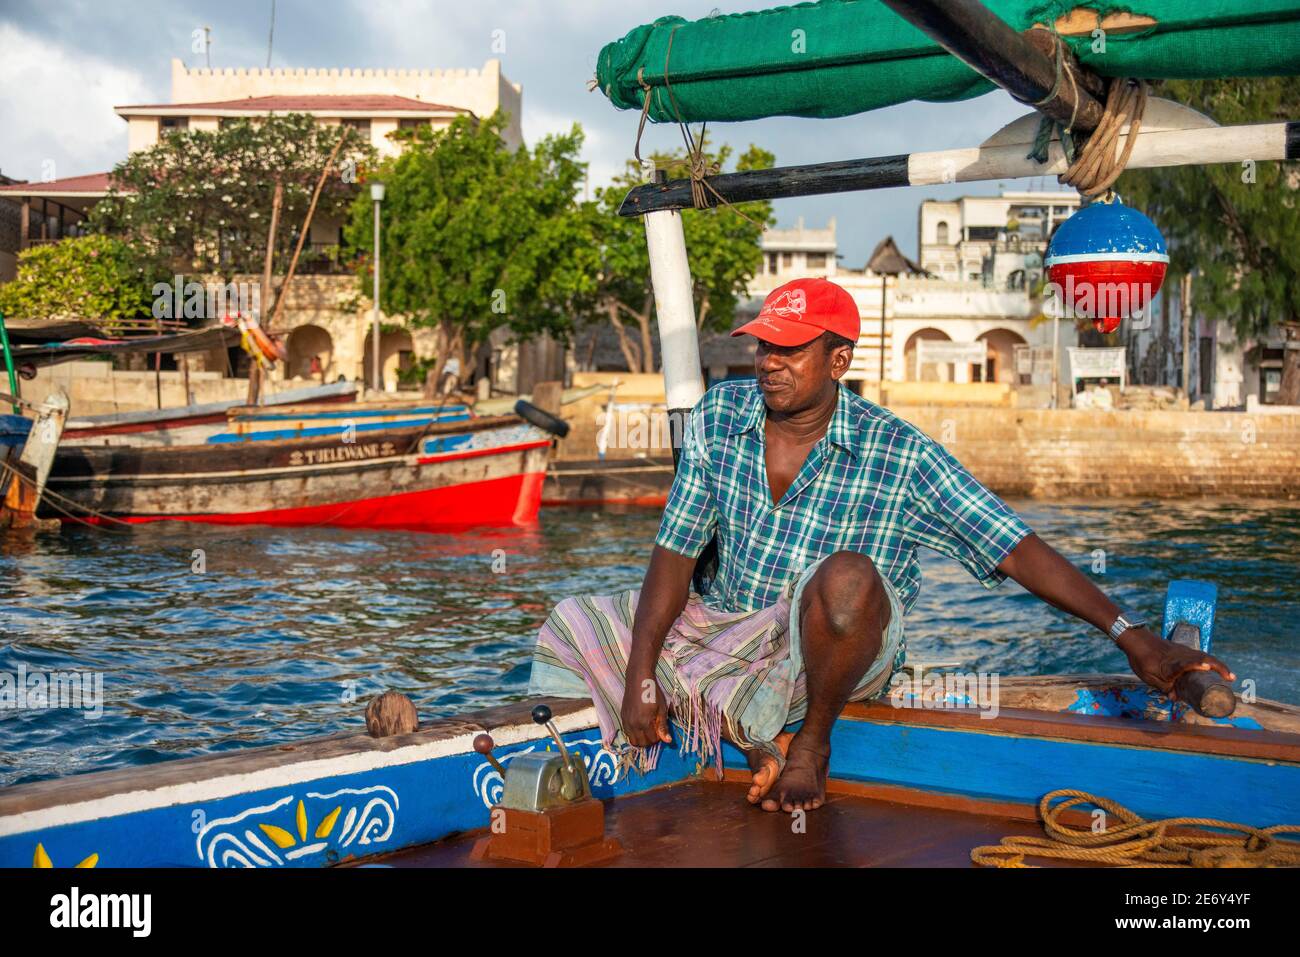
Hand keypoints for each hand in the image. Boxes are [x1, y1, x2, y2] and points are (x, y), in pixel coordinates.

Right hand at [620, 668, 671, 747]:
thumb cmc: (653, 693)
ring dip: (640, 738)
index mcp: (644, 722)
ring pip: (632, 740)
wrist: (638, 680)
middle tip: (655, 731)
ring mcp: (626, 721)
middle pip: (641, 743)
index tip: (661, 730)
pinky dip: (634, 732)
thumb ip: (663, 726)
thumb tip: (668, 741)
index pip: (652, 740)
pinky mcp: (622, 717)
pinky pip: (627, 732)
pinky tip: (640, 724)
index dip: (658, 738)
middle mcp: (633, 724)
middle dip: (649, 741)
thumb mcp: (661, 709)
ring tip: (647, 729)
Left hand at [1118, 628, 1234, 698]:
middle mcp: (1180, 655)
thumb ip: (1164, 688)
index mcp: (1170, 664)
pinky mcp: (1183, 650)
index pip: (1184, 664)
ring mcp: (1183, 651)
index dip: (1195, 665)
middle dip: (1219, 667)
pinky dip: (1210, 661)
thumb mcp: (1149, 677)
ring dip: (1218, 665)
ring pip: (1203, 656)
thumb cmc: (1141, 659)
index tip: (1207, 666)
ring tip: (1229, 676)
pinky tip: (1214, 669)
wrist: (1136, 640)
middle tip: (1231, 678)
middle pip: (1202, 658)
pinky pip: (1199, 655)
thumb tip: (1176, 699)